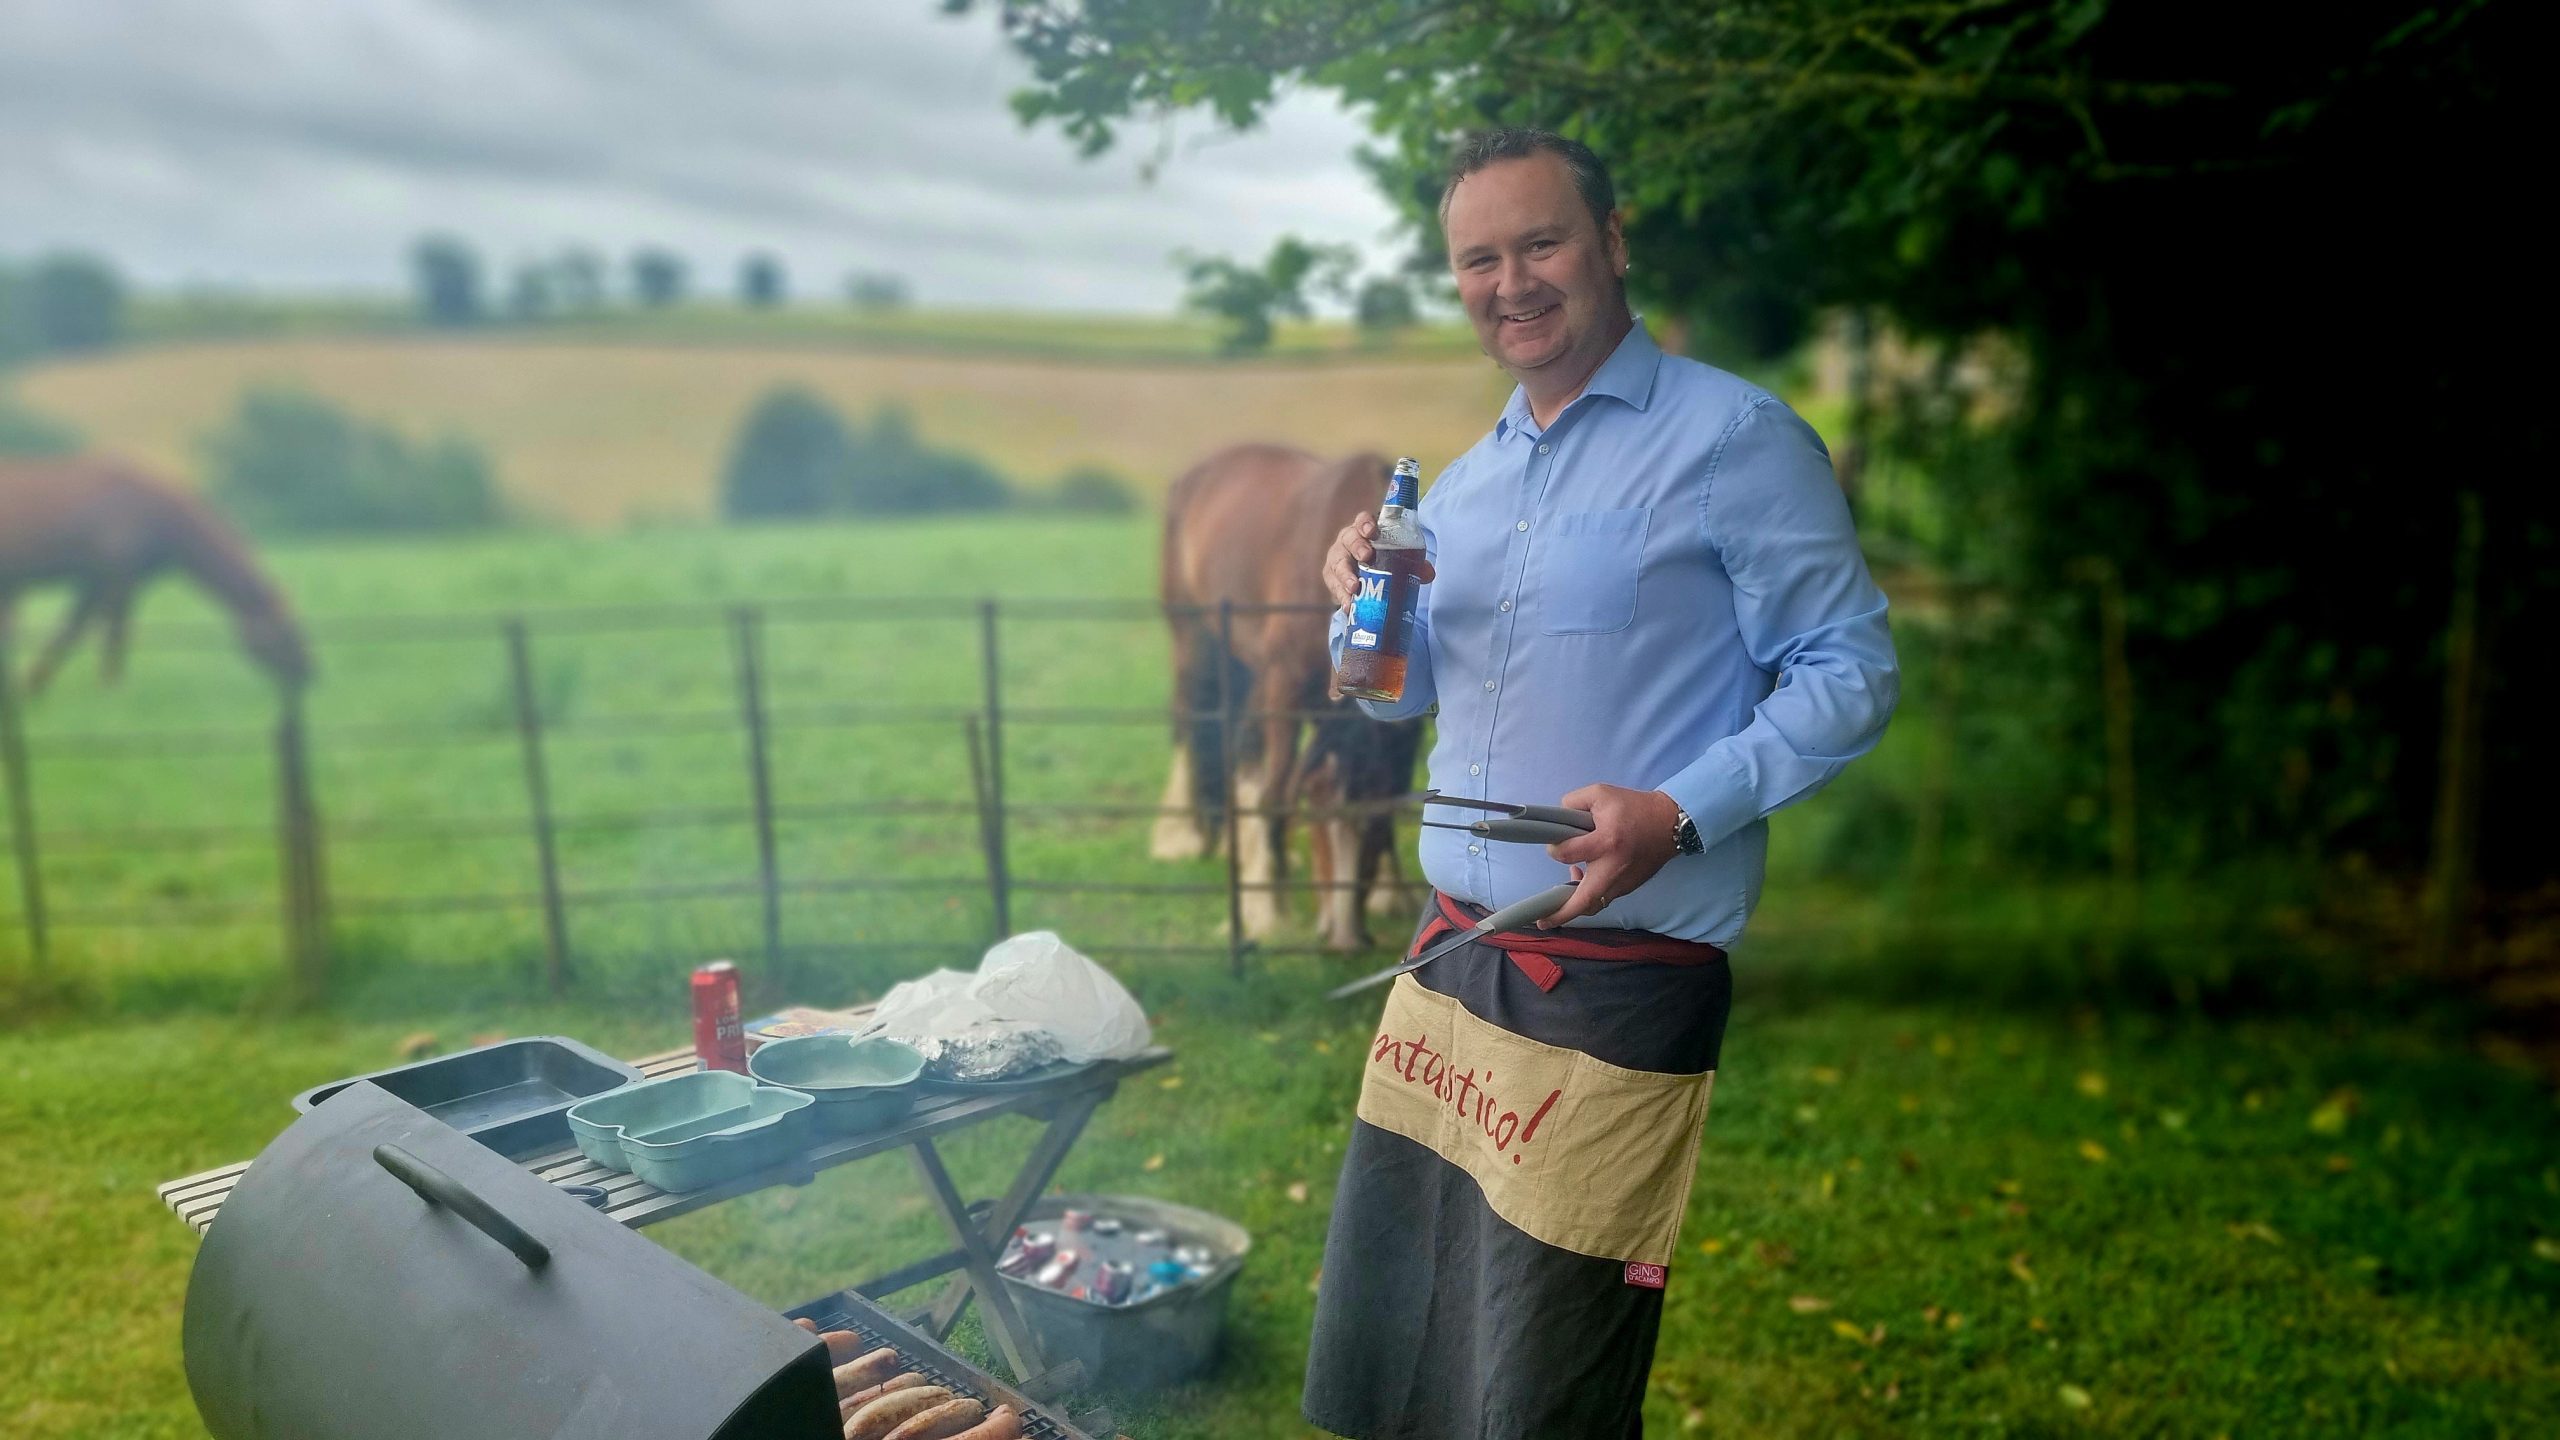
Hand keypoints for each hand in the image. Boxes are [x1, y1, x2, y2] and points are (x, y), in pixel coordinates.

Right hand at [1323, 511, 1435, 613]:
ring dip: (1345, 575)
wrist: (1363, 576)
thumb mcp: (1398, 558)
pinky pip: (1334, 586)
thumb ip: (1413, 563)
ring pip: (1337, 563)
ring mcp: (1337, 559)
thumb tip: (1428, 573)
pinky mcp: (1332, 578)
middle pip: (1348, 539)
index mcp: (1364, 531)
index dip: (1365, 524)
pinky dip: (1341, 596)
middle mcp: (1347, 541)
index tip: (1372, 532)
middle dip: (1357, 547)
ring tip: (1354, 587)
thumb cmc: (1382, 560)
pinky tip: (1348, 605)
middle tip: (1366, 556)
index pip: (1362, 521)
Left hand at [1536, 785, 1681, 927]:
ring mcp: (1624, 882)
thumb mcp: (1600, 793)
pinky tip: (1582, 879)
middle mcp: (1615, 868)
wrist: (1671, 823)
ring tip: (1558, 900)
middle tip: (1542, 921)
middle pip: (1584, 902)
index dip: (1555, 850)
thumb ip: (1572, 803)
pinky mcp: (1629, 887)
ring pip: (1594, 905)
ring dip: (1574, 905)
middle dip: (1561, 914)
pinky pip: (1604, 897)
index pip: (1568, 853)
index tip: (1553, 847)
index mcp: (1606, 842)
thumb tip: (1556, 821)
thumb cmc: (1634, 807)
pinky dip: (1590, 894)